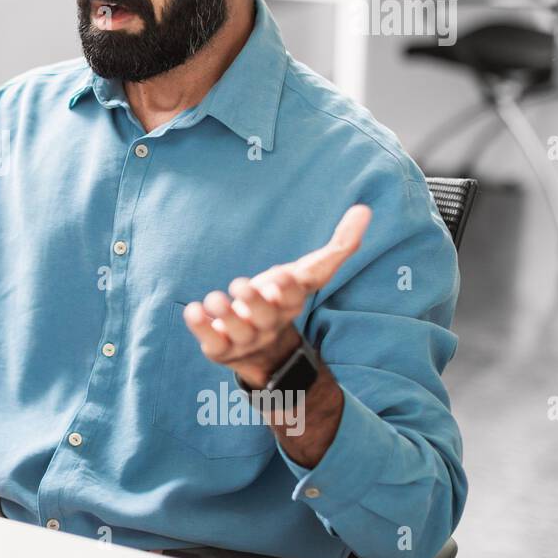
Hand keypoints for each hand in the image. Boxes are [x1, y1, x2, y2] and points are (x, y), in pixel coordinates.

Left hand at [183, 204, 371, 387]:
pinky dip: (202, 327)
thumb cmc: (282, 299)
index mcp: (290, 303)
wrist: (262, 349)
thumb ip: (339, 246)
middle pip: (265, 316)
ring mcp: (245, 338)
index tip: (282, 277)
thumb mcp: (308, 273)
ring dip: (225, 314)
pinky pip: (212, 342)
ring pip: (237, 331)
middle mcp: (268, 323)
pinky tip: (192, 310)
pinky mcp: (221, 348)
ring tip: (214, 298)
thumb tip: (365, 209)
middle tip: (241, 284)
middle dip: (254, 302)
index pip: (293, 297)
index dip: (287, 289)